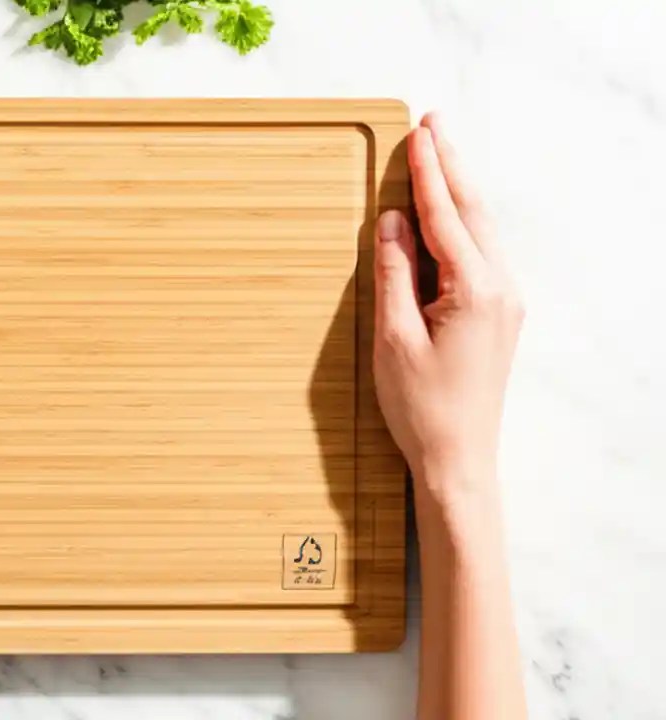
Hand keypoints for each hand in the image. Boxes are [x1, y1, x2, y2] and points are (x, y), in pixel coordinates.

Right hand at [373, 113, 523, 503]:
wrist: (460, 459)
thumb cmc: (421, 407)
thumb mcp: (394, 337)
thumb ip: (393, 273)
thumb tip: (392, 221)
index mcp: (474, 290)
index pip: (445, 216)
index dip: (428, 172)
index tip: (419, 134)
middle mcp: (500, 288)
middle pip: (473, 212)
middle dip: (451, 166)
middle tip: (434, 125)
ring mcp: (505, 302)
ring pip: (481, 230)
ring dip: (458, 191)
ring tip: (440, 156)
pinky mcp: (499, 315)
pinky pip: (482, 254)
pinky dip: (462, 224)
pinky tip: (448, 214)